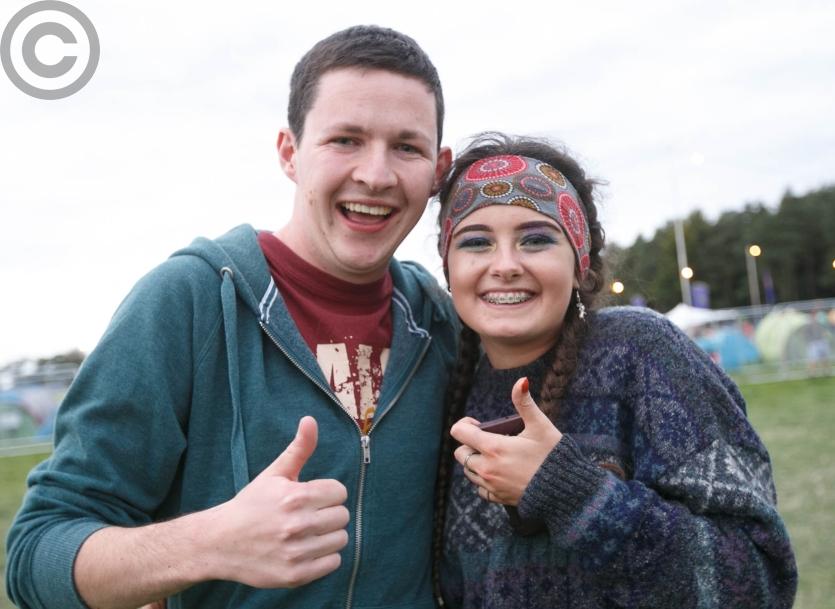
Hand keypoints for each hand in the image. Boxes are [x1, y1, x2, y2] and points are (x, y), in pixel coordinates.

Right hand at [209, 416, 349, 587]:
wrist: (219, 542)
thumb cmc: (251, 505)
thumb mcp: (274, 474)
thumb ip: (299, 448)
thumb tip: (310, 420)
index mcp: (295, 496)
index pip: (340, 492)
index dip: (327, 493)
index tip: (311, 498)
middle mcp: (297, 524)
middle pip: (342, 516)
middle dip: (328, 513)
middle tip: (308, 515)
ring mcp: (296, 552)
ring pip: (340, 539)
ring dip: (328, 536)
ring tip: (307, 533)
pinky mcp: (295, 575)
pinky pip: (333, 562)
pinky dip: (324, 557)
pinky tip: (306, 550)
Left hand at [451, 377, 561, 505]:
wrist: (566, 490)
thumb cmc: (553, 456)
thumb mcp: (540, 426)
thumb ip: (525, 403)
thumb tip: (521, 381)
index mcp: (493, 448)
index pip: (459, 432)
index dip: (465, 424)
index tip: (478, 424)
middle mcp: (487, 468)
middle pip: (460, 453)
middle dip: (470, 444)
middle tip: (489, 440)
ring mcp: (491, 485)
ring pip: (468, 472)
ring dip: (476, 462)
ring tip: (496, 456)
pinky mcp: (498, 498)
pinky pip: (480, 489)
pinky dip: (484, 481)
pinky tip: (500, 473)